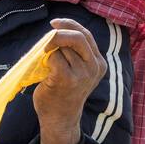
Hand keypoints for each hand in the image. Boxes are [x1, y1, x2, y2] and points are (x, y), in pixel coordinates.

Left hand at [32, 18, 106, 143]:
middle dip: (59, 33)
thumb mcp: (77, 71)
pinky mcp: (67, 78)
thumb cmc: (64, 93)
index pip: (86, 35)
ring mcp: (82, 73)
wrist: (60, 119)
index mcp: (99, 63)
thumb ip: (74, 53)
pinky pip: (53, 57)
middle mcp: (94, 67)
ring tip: (47, 66)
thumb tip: (57, 30)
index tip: (54, 23)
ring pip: (61, 47)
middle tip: (46, 38)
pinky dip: (45, 60)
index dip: (70, 25)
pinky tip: (45, 72)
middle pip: (77, 36)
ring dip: (50, 52)